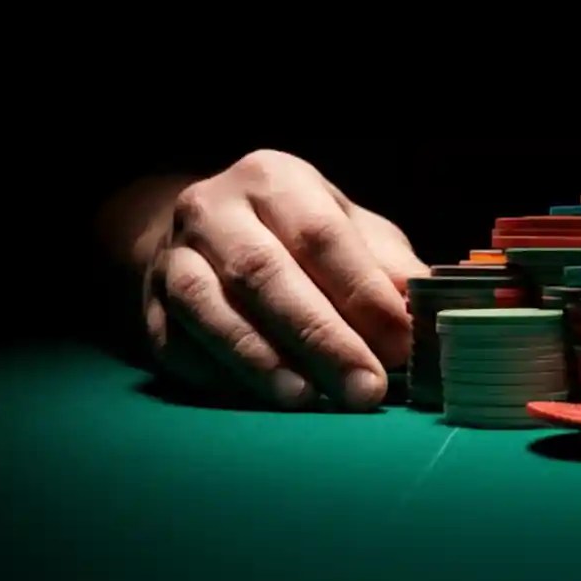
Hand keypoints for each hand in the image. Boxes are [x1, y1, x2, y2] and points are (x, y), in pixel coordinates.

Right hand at [143, 149, 428, 409]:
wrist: (208, 234)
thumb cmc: (300, 236)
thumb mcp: (354, 233)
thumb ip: (389, 269)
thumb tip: (429, 310)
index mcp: (275, 180)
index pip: (321, 235)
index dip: (362, 292)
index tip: (402, 343)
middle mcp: (215, 210)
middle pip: (264, 274)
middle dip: (321, 337)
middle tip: (366, 389)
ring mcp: (173, 257)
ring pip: (208, 308)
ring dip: (260, 360)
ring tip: (307, 399)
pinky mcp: (150, 307)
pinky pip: (178, 344)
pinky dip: (220, 376)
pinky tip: (261, 400)